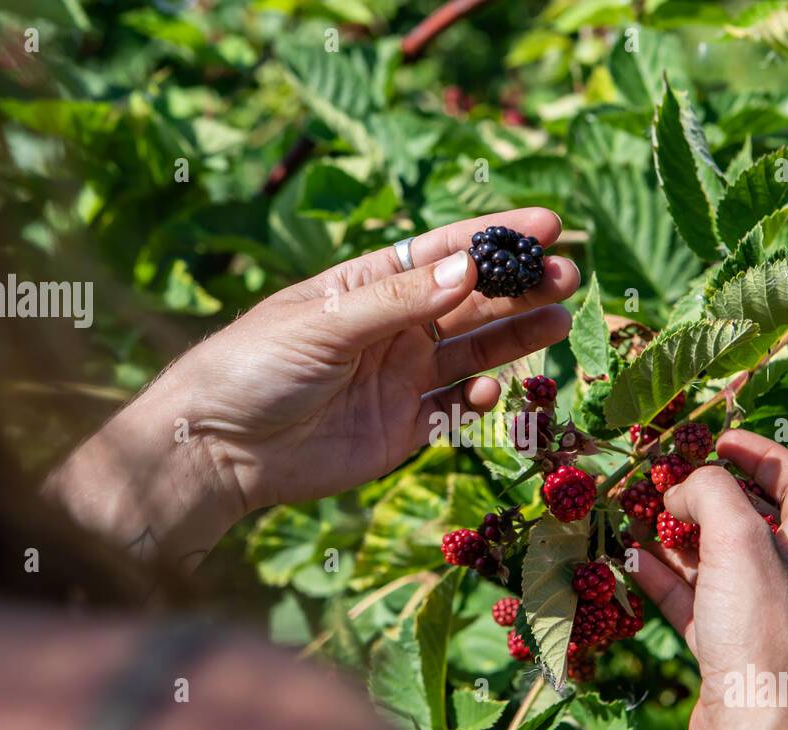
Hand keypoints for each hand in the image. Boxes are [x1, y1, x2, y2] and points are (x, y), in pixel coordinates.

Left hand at [163, 208, 575, 510]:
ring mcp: (401, 377)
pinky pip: (455, 408)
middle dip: (519, 286)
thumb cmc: (255, 366)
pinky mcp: (404, 427)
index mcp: (368, 286)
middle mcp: (393, 328)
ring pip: (474, 352)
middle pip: (471, 301)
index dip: (496, 237)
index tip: (548, 222)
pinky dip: (479, 398)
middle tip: (568, 275)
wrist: (220, 449)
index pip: (442, 252)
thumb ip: (399, 301)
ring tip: (558, 321)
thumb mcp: (325, 323)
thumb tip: (469, 270)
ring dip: (516, 337)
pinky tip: (490, 390)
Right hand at [631, 430, 787, 729]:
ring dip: (678, 535)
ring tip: (639, 514)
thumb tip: (687, 485)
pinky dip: (662, 577)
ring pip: (716, 561)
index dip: (764, 454)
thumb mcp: (739, 543)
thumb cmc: (759, 633)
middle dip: (708, 496)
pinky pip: (691, 600)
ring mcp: (757, 616)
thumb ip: (714, 496)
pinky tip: (627, 560)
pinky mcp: (725, 649)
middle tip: (667, 479)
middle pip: (752, 521)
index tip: (719, 439)